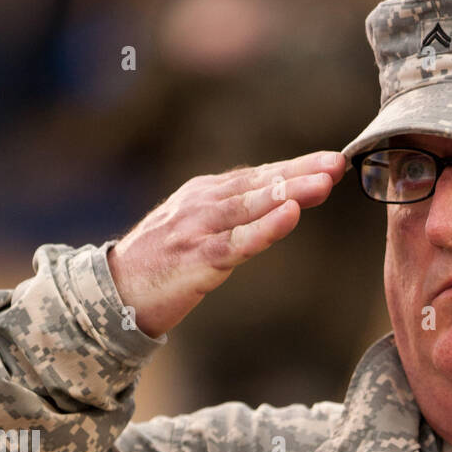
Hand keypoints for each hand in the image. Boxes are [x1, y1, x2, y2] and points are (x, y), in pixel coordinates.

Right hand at [107, 152, 346, 337]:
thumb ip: (229, 216)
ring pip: (254, 205)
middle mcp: (204, 202)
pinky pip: (239, 242)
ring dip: (292, 191)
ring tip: (324, 181)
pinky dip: (266, 227)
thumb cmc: (159, 264)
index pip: (258, 175)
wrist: (114, 291)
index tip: (331, 161)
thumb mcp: (194, 228)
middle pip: (261, 182)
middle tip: (338, 162)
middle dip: (302, 171)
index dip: (296, 167)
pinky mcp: (198, 258)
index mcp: (205, 193)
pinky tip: (291, 215)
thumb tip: (273, 206)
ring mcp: (200, 228)